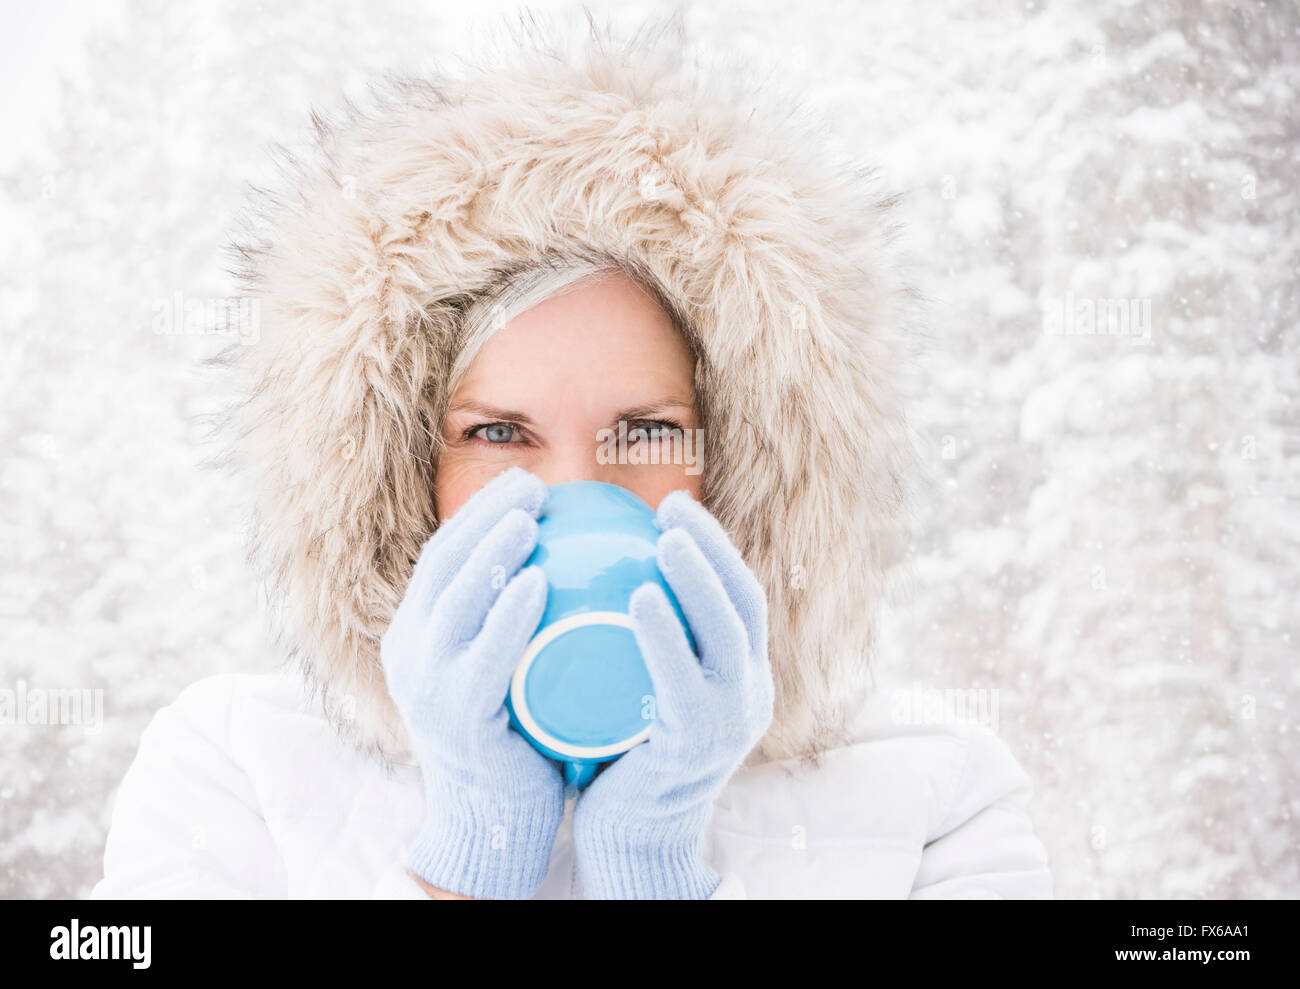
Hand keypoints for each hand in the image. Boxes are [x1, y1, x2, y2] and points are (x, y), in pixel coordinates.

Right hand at [381, 467, 562, 898]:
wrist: (492, 819)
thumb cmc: (513, 733)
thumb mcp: (502, 665)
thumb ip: (513, 618)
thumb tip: (565, 557)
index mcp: (417, 634)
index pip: (443, 556)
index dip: (479, 512)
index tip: (524, 482)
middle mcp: (410, 653)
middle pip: (444, 564)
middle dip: (486, 516)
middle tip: (536, 487)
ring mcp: (426, 686)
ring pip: (455, 600)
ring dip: (493, 550)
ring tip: (533, 517)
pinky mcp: (455, 718)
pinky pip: (482, 655)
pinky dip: (508, 613)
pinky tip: (539, 582)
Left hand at [572, 490, 774, 898]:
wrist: (634, 843)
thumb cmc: (626, 757)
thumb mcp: (648, 691)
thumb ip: (645, 644)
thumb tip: (606, 575)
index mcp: (741, 676)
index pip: (740, 597)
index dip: (715, 547)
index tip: (675, 506)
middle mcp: (748, 694)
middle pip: (745, 601)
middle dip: (713, 547)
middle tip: (670, 507)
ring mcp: (729, 722)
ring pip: (728, 633)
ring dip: (699, 577)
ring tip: (665, 537)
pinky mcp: (697, 748)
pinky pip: (686, 680)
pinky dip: (667, 634)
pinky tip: (642, 598)